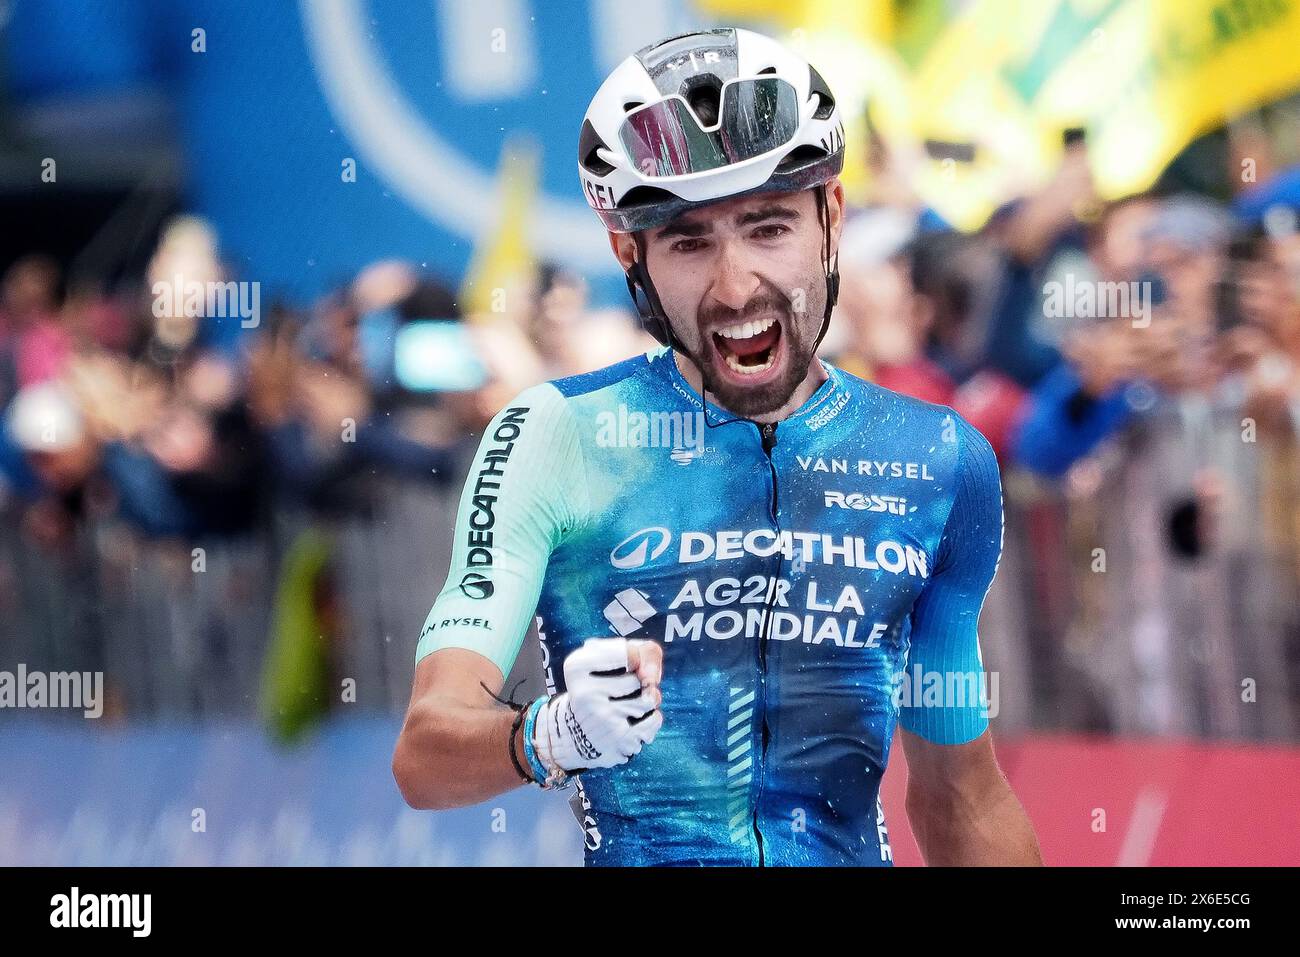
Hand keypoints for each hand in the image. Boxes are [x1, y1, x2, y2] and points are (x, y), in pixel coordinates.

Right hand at [533, 637, 662, 772]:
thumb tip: (652, 677)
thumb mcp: (608, 656)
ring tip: (631, 704)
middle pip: (640, 678)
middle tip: (624, 689)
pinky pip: (655, 719)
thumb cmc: (600, 685)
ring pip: (649, 700)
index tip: (624, 664)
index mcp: (577, 667)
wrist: (577, 732)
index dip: (635, 657)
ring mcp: (602, 719)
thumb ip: (642, 651)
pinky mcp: (618, 740)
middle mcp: (585, 693)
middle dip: (641, 682)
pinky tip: (635, 720)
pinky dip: (652, 718)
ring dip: (648, 700)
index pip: (628, 652)